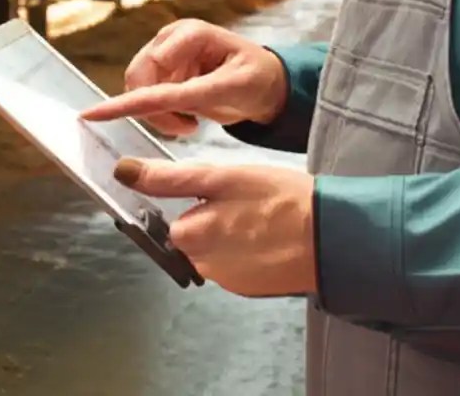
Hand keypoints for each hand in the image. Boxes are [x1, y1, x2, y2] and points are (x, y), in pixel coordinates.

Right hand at [80, 19, 287, 136]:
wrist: (266, 83)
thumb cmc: (256, 80)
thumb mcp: (232, 89)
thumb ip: (192, 96)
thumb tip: (152, 102)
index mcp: (192, 33)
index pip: (153, 68)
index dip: (129, 97)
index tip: (93, 115)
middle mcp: (171, 37)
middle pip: (137, 78)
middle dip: (156, 110)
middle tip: (188, 128)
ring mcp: (162, 52)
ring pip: (136, 89)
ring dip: (158, 114)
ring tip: (190, 123)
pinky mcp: (159, 69)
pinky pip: (142, 96)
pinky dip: (159, 112)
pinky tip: (186, 116)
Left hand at [114, 157, 316, 297]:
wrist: (335, 239)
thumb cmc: (280, 201)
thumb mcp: (221, 177)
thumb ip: (169, 178)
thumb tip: (124, 172)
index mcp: (188, 237)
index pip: (170, 216)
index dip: (192, 199)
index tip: (217, 191)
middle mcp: (201, 266)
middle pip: (191, 233)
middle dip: (210, 215)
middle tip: (244, 198)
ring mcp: (227, 280)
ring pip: (214, 247)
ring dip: (229, 231)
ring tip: (261, 215)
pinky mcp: (250, 286)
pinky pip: (236, 261)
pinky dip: (247, 247)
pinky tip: (269, 233)